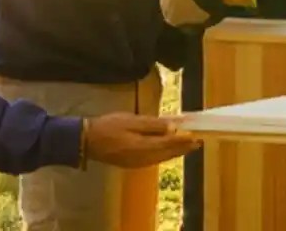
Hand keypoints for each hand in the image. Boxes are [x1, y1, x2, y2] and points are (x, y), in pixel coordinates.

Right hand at [83, 113, 201, 167]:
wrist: (88, 141)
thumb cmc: (109, 126)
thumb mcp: (131, 120)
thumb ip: (153, 125)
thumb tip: (173, 127)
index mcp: (143, 146)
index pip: (169, 144)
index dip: (184, 141)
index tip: (196, 137)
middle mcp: (143, 158)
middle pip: (168, 154)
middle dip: (183, 148)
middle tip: (197, 143)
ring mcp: (137, 163)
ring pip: (162, 159)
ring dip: (175, 152)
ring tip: (187, 147)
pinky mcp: (132, 164)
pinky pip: (154, 160)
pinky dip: (164, 155)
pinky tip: (167, 151)